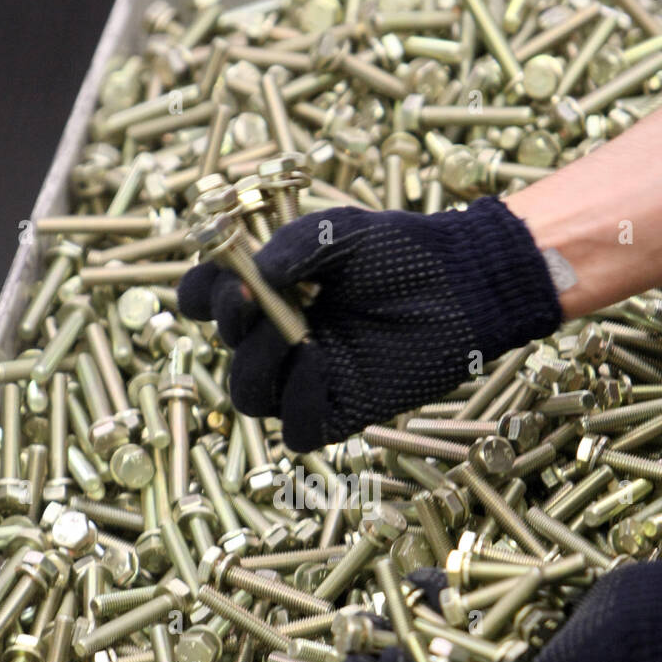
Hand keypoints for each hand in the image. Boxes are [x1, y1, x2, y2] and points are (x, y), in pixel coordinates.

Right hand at [177, 198, 560, 450]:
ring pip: (250, 394)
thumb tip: (253, 278)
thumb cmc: (400, 252)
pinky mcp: (338, 411)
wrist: (462, 282)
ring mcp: (306, 378)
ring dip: (257, 363)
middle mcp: (278, 338)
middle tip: (252, 296)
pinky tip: (317, 363)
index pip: (207, 302)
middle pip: (226, 350)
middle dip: (230, 323)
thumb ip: (291, 249)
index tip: (217, 275)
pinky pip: (295, 427)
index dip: (200, 293)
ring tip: (291, 332)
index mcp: (268, 293)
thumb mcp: (338, 233)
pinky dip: (295, 400)